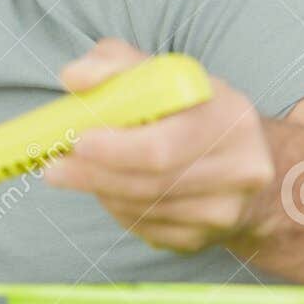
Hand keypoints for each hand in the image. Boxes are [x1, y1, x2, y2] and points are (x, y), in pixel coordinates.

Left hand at [43, 39, 274, 253]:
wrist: (248, 162)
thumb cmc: (191, 109)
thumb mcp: (163, 73)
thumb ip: (115, 64)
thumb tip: (74, 77)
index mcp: (229, 117)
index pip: (162, 146)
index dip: (114, 149)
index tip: (77, 141)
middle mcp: (238, 167)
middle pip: (151, 183)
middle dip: (93, 175)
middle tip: (55, 168)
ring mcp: (224, 210)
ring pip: (142, 208)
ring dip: (101, 190)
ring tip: (78, 172)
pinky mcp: (204, 239)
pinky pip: (145, 229)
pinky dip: (119, 208)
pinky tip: (112, 189)